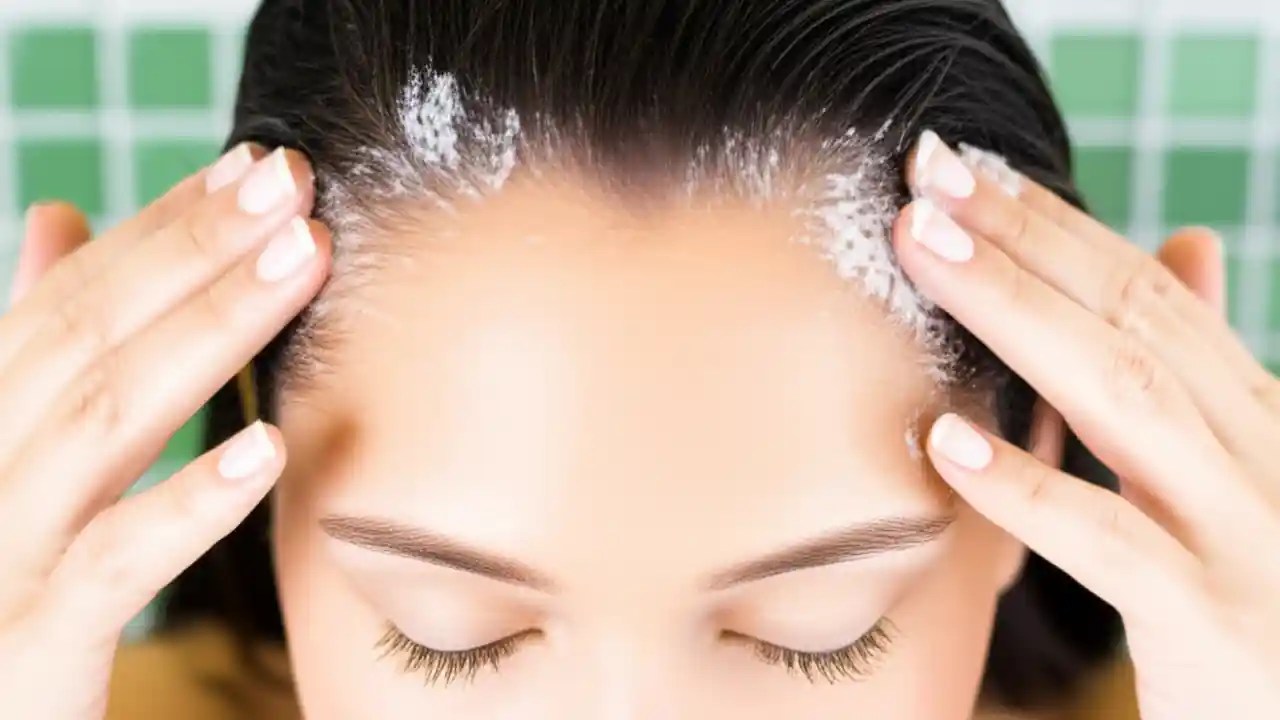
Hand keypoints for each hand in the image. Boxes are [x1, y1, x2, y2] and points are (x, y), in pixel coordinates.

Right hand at [0, 145, 330, 718]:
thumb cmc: (16, 587)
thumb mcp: (29, 456)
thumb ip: (48, 351)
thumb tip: (61, 219)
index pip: (74, 301)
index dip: (164, 225)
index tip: (256, 169)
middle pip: (87, 338)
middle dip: (193, 250)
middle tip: (290, 181)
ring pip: (104, 423)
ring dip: (209, 332)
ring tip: (301, 262)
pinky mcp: (27, 648)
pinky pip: (110, 567)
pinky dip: (187, 503)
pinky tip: (268, 450)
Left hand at [900, 132, 1279, 719]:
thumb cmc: (1256, 593)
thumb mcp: (1237, 466)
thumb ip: (1201, 367)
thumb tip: (1188, 241)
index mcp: (1254, 414)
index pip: (1143, 291)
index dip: (1050, 221)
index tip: (958, 167)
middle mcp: (1261, 454)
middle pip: (1129, 318)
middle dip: (1022, 236)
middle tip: (925, 173)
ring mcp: (1247, 534)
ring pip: (1123, 397)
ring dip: (1013, 314)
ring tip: (922, 252)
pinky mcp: (1217, 621)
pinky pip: (1112, 544)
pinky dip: (1027, 489)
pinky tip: (945, 445)